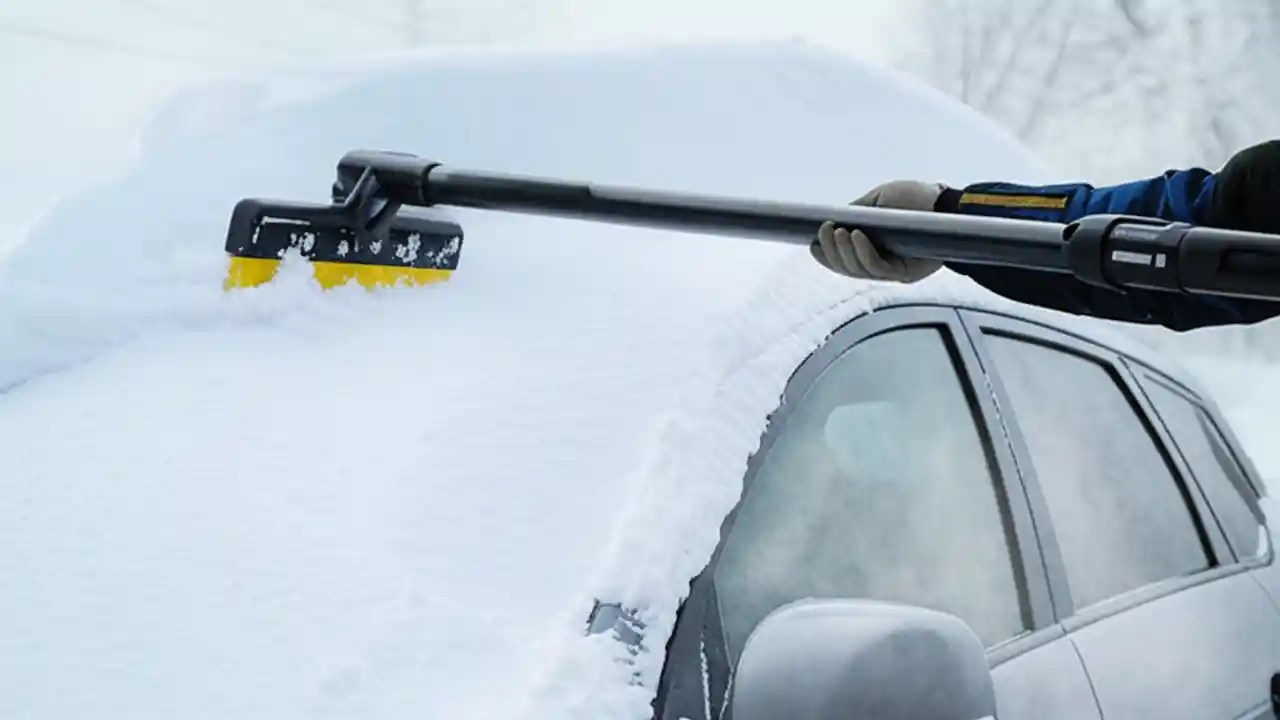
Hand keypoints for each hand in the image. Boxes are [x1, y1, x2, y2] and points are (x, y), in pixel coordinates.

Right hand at [811, 180, 946, 282]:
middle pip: (847, 268)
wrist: (947, 204)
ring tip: (838, 233)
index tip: (812, 245)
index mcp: (872, 248)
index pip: (843, 260)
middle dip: (831, 251)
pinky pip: (878, 269)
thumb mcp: (879, 199)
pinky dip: (863, 253)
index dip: (826, 256)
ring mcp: (893, 271)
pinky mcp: (906, 273)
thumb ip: (857, 212)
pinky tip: (857, 237)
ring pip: (858, 271)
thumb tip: (835, 219)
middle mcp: (881, 263)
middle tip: (824, 231)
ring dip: (844, 252)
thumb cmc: (917, 199)